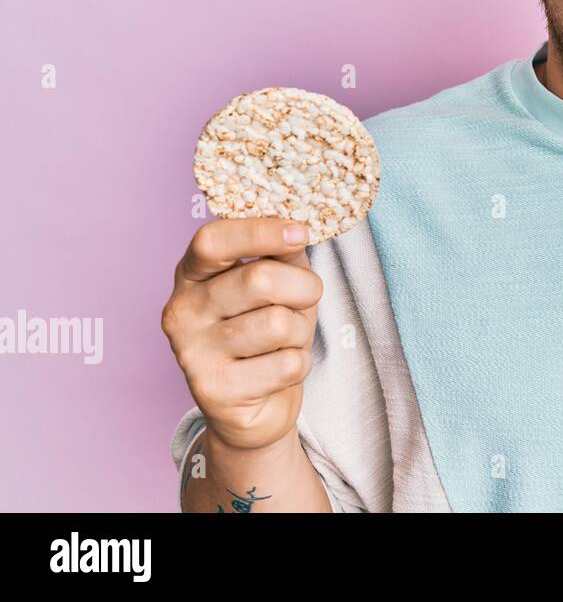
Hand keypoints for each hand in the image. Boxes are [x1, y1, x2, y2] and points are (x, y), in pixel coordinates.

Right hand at [162, 217, 323, 451]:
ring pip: (278, 323)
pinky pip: (286, 364)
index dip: (259, 232)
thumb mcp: (278, 284)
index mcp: (192, 275)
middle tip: (305, 301)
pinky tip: (277, 371)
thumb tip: (296, 229)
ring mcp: (192, 353)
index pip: (211, 240)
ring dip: (300, 332)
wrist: (254, 408)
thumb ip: (283, 254)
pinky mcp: (214, 391)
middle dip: (303, 288)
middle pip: (259, 279)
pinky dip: (299, 365)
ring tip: (286, 342)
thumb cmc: (268, 334)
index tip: (299, 232)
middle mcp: (182, 311)